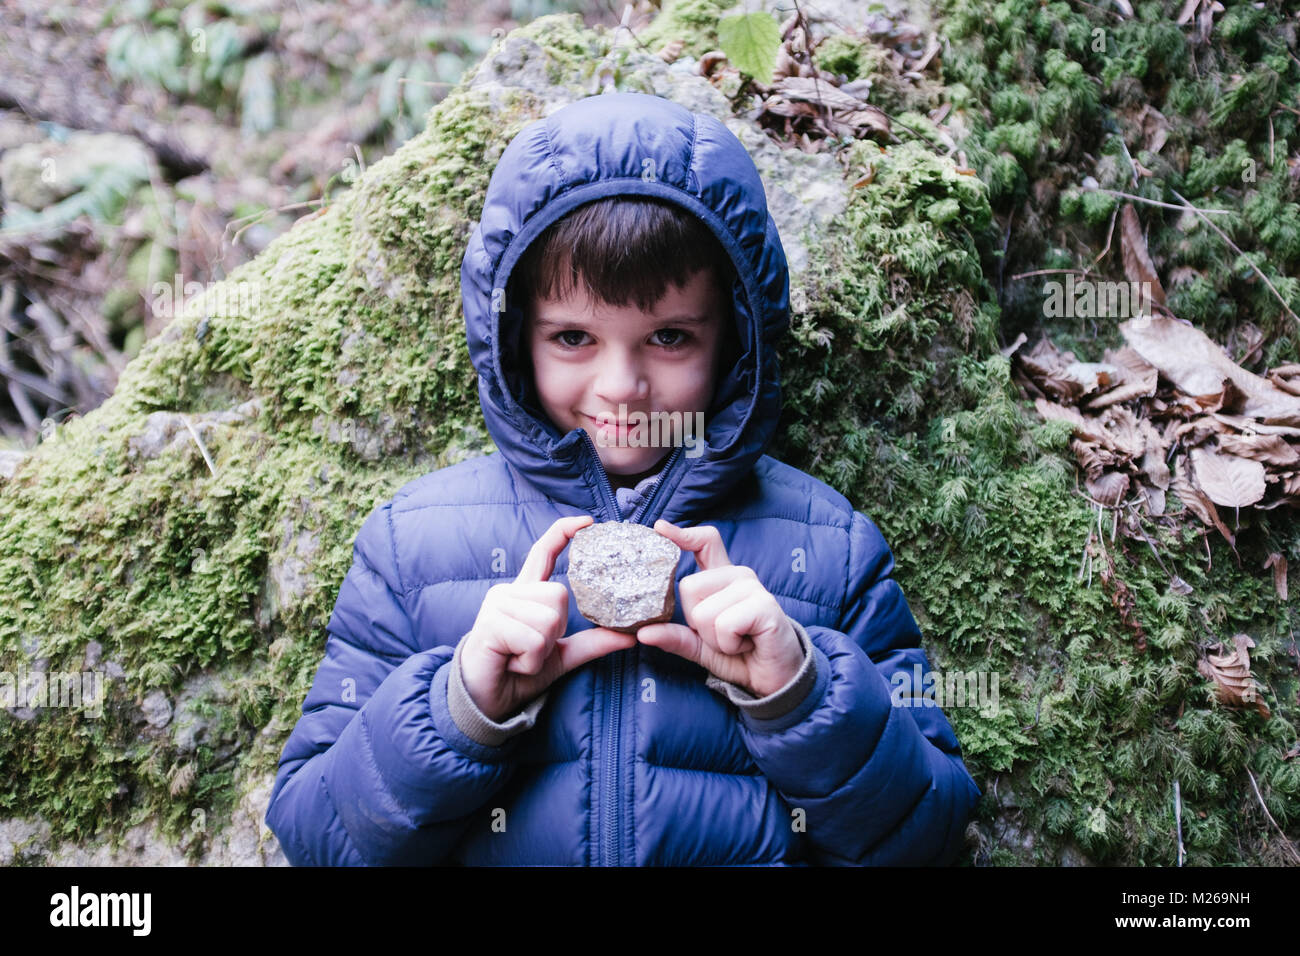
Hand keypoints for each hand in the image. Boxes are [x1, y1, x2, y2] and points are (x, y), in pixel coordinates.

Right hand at [460, 515, 636, 721]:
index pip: (543, 552)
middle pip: (559, 595)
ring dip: (542, 649)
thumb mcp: (562, 655)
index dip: (564, 532)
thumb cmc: (518, 674)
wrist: (485, 702)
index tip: (588, 522)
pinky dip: (531, 659)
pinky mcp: (489, 625)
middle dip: (555, 631)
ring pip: (548, 618)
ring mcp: (496, 606)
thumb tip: (630, 636)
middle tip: (533, 650)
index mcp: (525, 593)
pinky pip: (533, 639)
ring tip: (520, 657)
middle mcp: (508, 592)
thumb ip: (593, 642)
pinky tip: (513, 663)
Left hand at [635, 520, 804, 698]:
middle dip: (697, 622)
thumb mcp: (701, 648)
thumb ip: (675, 637)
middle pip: (688, 586)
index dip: (682, 534)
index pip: (704, 543)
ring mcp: (753, 588)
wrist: (776, 679)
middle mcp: (738, 576)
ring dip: (714, 639)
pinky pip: (725, 624)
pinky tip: (747, 645)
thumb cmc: (740, 657)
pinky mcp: (765, 605)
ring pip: (704, 611)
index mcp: (722, 579)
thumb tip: (643, 632)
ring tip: (737, 641)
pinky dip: (729, 644)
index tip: (659, 528)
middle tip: (723, 635)